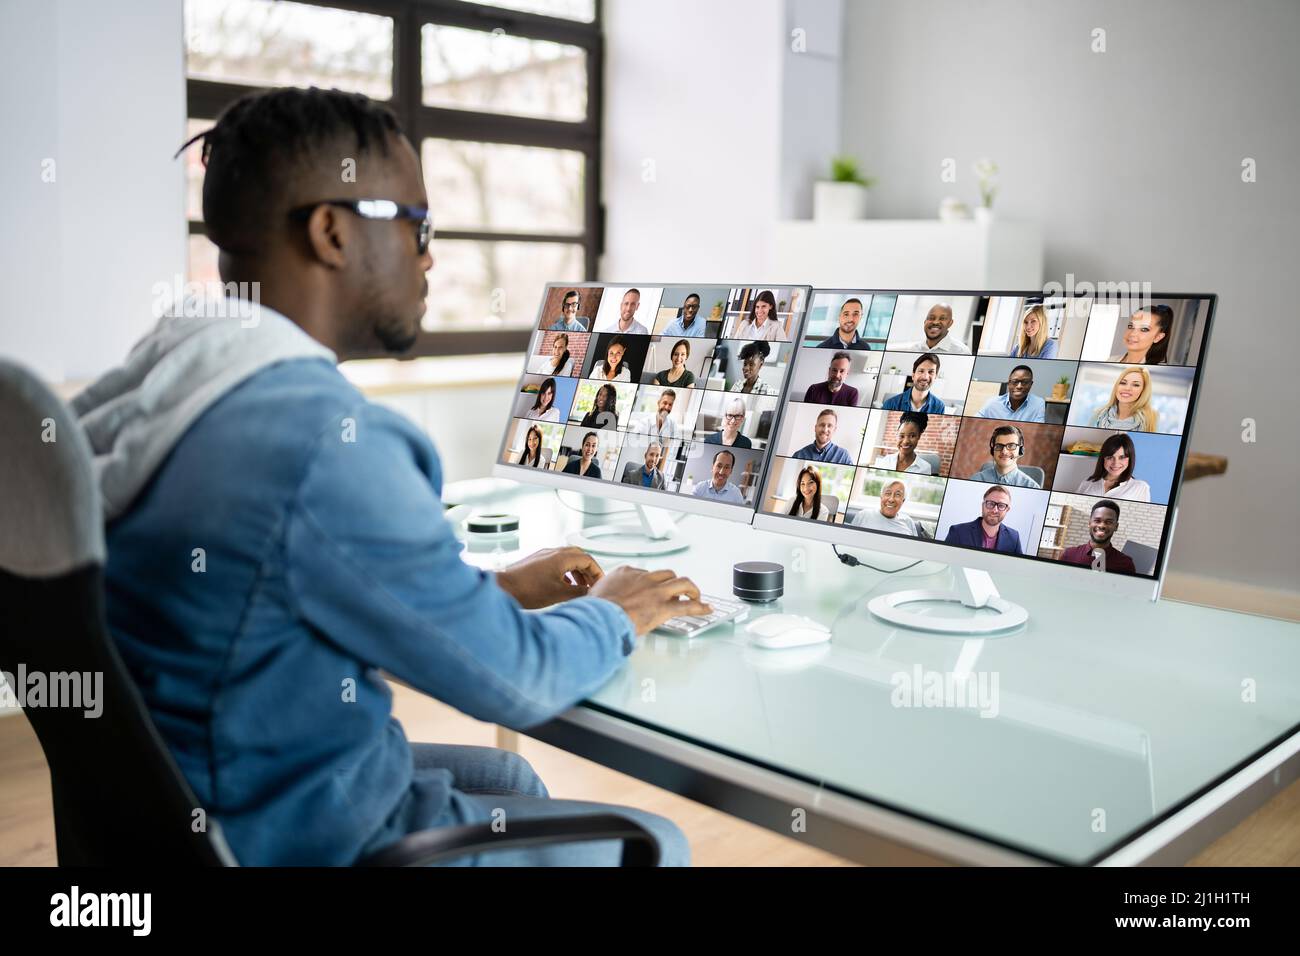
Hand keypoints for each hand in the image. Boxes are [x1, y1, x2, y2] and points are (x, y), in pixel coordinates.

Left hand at [496, 546, 603, 609]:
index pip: (588, 559)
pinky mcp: (535, 562)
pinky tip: (563, 585)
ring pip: (567, 559)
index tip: (600, 584)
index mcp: (561, 557)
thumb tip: (591, 594)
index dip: (597, 572)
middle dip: (588, 570)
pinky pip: (556, 563)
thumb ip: (578, 592)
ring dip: (576, 571)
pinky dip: (565, 572)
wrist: (502, 588)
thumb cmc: (527, 590)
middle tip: (592, 584)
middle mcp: (553, 552)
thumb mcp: (559, 594)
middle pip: (579, 556)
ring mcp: (543, 555)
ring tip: (579, 586)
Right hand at [588, 567, 711, 635]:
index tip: (653, 588)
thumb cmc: (596, 609)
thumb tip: (601, 599)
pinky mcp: (664, 608)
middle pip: (667, 574)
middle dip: (673, 583)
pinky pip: (687, 606)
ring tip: (696, 596)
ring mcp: (656, 592)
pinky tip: (706, 608)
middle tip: (677, 591)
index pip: (646, 573)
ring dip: (692, 589)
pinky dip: (700, 607)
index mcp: (627, 573)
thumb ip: (605, 593)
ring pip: (682, 583)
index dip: (652, 582)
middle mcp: (645, 578)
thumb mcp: (596, 594)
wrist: (600, 618)